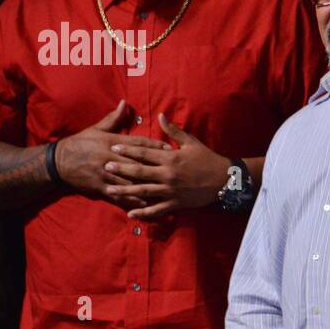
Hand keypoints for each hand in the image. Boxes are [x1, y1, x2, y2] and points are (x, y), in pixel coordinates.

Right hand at [54, 100, 171, 199]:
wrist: (57, 163)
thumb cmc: (79, 144)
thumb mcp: (95, 129)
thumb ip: (113, 118)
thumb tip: (125, 103)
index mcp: (110, 142)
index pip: (136, 143)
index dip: (153, 145)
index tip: (169, 148)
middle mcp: (110, 158)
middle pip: (137, 162)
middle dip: (155, 166)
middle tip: (173, 169)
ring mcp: (105, 174)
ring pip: (130, 180)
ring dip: (147, 185)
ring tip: (164, 189)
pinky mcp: (100, 188)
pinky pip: (119, 195)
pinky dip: (133, 200)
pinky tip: (146, 204)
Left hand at [103, 113, 230, 218]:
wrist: (224, 180)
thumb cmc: (207, 159)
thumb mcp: (191, 142)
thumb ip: (173, 130)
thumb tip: (160, 115)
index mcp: (170, 157)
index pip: (145, 152)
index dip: (128, 149)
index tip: (113, 147)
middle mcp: (168, 174)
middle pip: (139, 171)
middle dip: (121, 169)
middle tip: (104, 166)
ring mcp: (171, 190)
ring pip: (143, 191)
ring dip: (125, 191)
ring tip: (109, 190)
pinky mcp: (176, 203)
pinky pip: (156, 209)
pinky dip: (143, 212)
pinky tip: (130, 213)